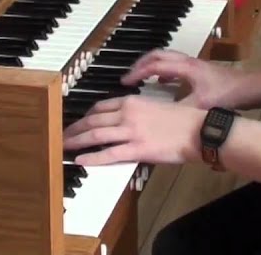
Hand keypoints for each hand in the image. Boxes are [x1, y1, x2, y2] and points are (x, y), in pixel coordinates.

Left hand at [63, 95, 206, 166]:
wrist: (198, 129)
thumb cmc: (183, 119)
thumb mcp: (156, 107)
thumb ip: (138, 112)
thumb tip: (126, 121)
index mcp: (132, 101)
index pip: (100, 107)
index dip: (85, 116)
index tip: (78, 122)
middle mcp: (127, 113)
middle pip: (93, 120)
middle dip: (75, 128)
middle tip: (63, 135)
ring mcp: (131, 131)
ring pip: (96, 135)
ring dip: (77, 141)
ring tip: (64, 147)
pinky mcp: (137, 149)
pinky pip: (109, 154)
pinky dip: (92, 157)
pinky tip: (81, 159)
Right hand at [122, 48, 245, 109]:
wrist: (250, 88)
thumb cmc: (226, 95)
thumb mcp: (199, 106)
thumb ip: (178, 110)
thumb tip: (158, 118)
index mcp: (184, 67)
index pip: (154, 65)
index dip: (137, 73)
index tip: (124, 82)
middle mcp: (187, 61)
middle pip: (157, 55)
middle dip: (140, 64)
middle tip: (128, 77)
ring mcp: (193, 63)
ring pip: (165, 57)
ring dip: (151, 65)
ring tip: (140, 78)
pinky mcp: (198, 69)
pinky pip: (174, 64)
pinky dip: (163, 71)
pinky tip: (162, 83)